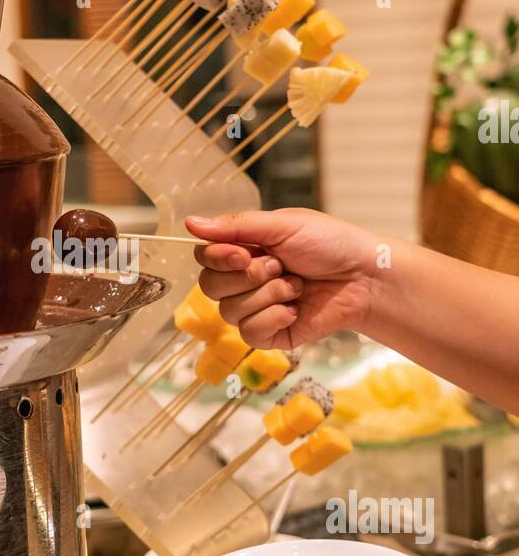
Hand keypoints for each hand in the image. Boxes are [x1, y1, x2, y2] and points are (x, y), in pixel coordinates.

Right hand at [186, 207, 382, 349]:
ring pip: (229, 311)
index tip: (244, 253)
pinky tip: (296, 309)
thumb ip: (236, 226)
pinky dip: (274, 318)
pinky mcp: (271, 334)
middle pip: (209, 287)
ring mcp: (257, 308)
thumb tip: (190, 222)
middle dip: (248, 276)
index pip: (204, 258)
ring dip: (268, 295)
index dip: (219, 258)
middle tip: (280, 266)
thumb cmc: (331, 244)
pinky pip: (250, 333)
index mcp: (245, 250)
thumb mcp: (283, 224)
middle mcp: (245, 280)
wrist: (365, 278)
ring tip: (296, 286)